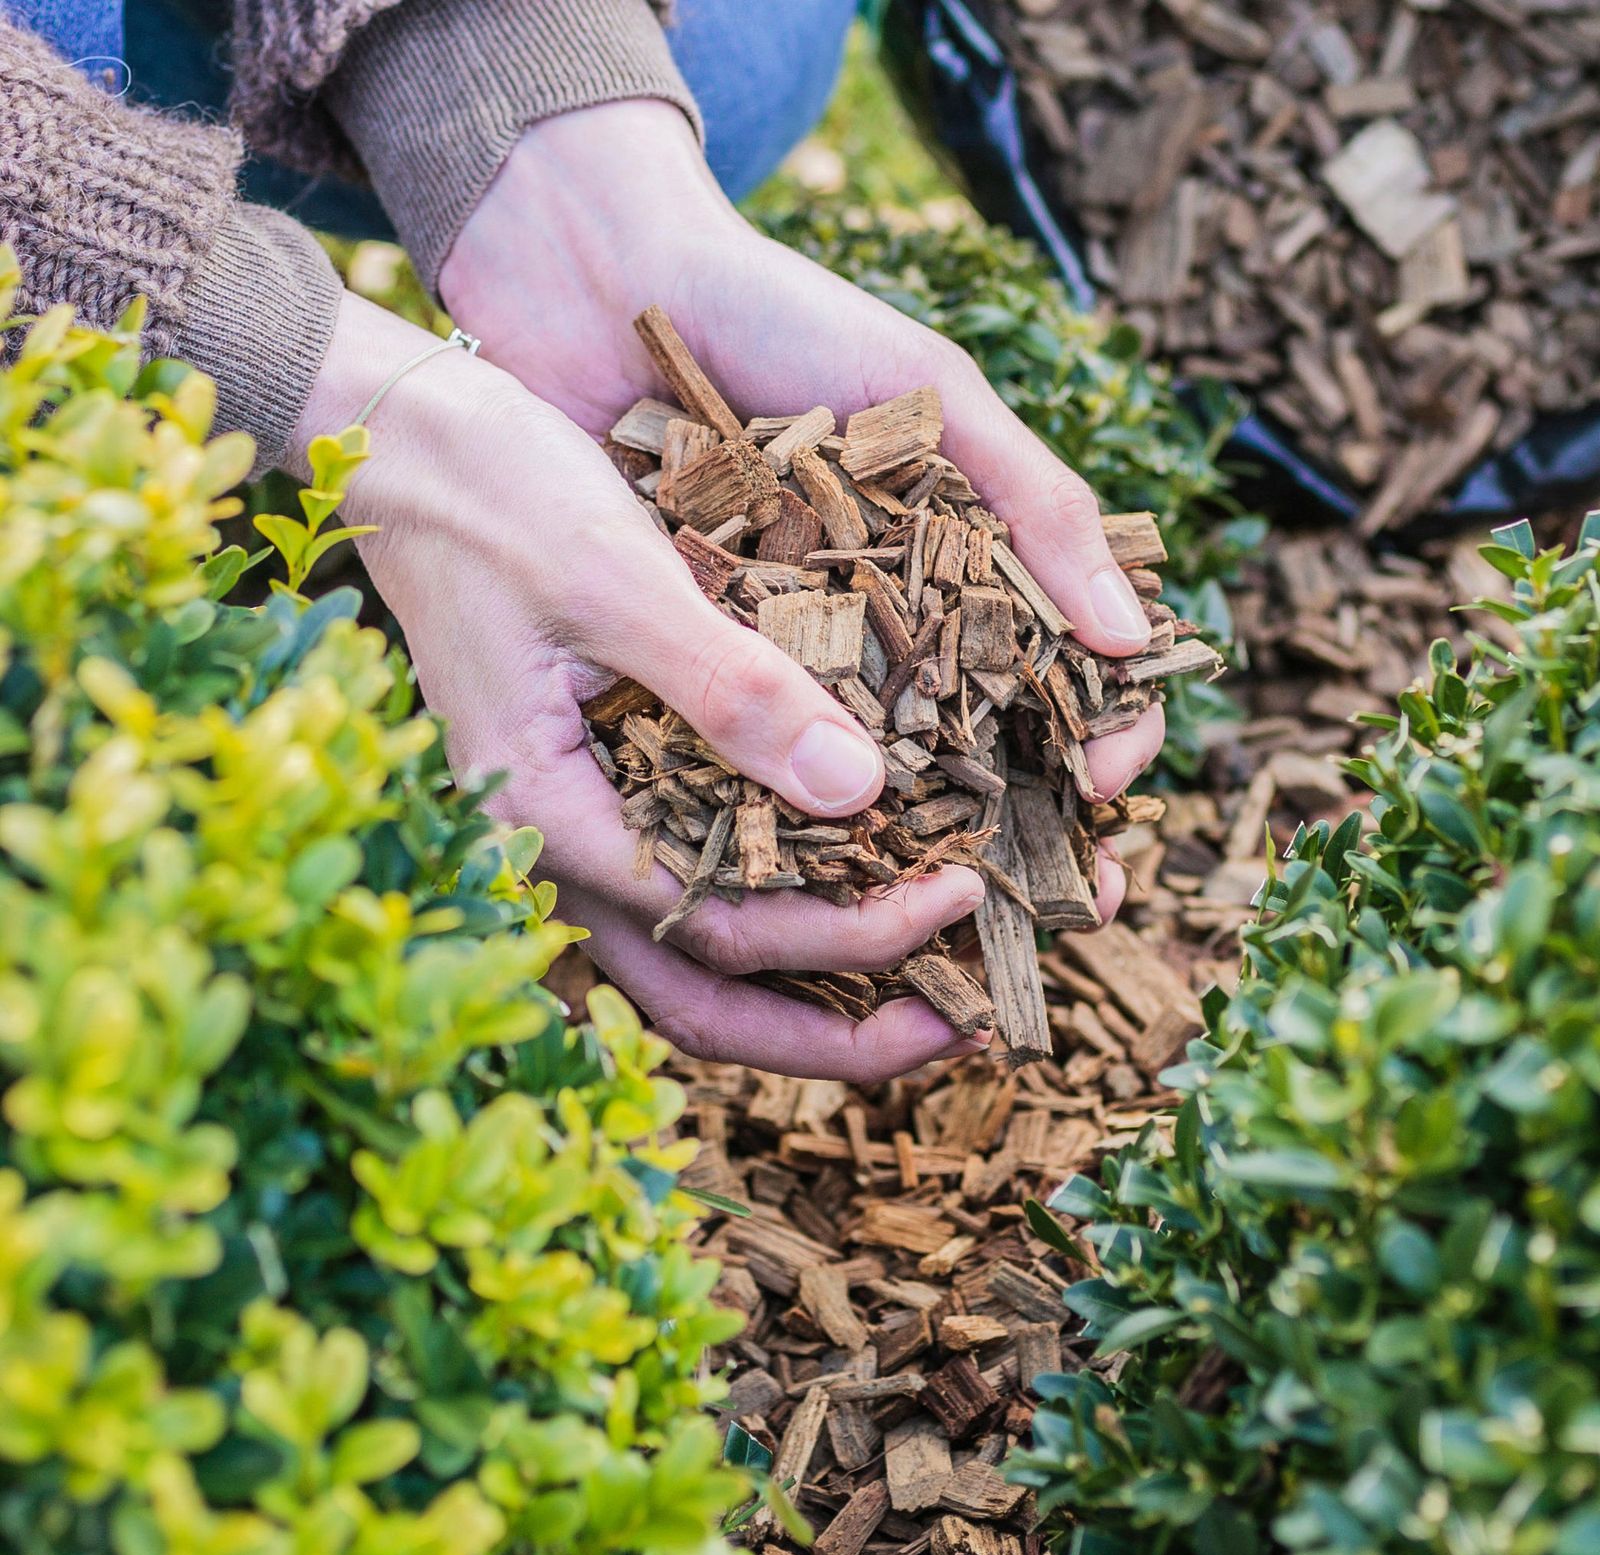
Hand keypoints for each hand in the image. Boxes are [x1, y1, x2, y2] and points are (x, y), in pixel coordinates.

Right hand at [293, 293, 998, 1080]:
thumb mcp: (620, 578)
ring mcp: (573, 834)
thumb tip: (861, 795)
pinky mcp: (597, 792)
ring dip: (805, 1002)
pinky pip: (690, 895)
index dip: (856, 935)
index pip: (726, 931)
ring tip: (931, 1005)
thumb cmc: (492, 494)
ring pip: (691, 974)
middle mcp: (559, 855)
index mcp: (557, 818)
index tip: (966, 892)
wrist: (400, 440)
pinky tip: (855, 899)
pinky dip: (774, 923)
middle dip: (837, 1039)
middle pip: (704, 1004)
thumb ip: (731, 690)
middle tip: (966, 1032)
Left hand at [437, 97, 1163, 949]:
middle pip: (969, 769)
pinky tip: (804, 881)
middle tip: (1046, 917)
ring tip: (928, 941)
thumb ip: (1037, 499)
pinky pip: (743, 776)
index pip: (1060, 685)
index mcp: (958, 570)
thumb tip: (1137, 640)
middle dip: (1011, 850)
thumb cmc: (781, 316)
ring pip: (856, 799)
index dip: (1096, 744)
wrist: (602, 286)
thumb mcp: (929, 388)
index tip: (1109, 792)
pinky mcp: (692, 679)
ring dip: (895, 876)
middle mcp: (881, 635)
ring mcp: (785, 665)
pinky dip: (776, 830)